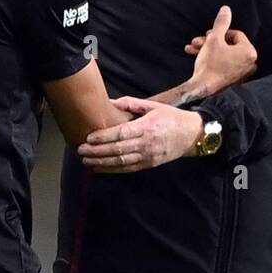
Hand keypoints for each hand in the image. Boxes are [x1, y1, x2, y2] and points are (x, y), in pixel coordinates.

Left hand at [78, 100, 203, 171]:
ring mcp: (147, 156)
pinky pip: (128, 169)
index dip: (103, 137)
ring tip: (86, 161)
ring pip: (121, 162)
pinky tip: (100, 168)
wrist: (191, 135)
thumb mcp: (153, 106)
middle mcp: (146, 143)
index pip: (121, 133)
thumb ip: (131, 104)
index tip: (89, 138)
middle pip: (117, 149)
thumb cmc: (171, 118)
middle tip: (80, 150)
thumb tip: (110, 102)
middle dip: (97, 151)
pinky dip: (112, 170)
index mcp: (146, 127)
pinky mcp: (149, 165)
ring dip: (101, 162)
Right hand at [185, 5, 257, 92]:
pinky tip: (200, 58)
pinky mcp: (234, 81)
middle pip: (228, 45)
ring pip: (224, 55)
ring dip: (208, 50)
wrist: (201, 89)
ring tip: (193, 49)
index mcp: (249, 52)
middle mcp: (249, 64)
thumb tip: (226, 10)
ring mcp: (242, 74)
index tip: (208, 35)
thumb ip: (221, 23)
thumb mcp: (214, 39)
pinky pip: (225, 65)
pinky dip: (214, 61)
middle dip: (210, 42)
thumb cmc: (209, 65)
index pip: (235, 35)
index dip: (219, 33)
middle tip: (199, 42)